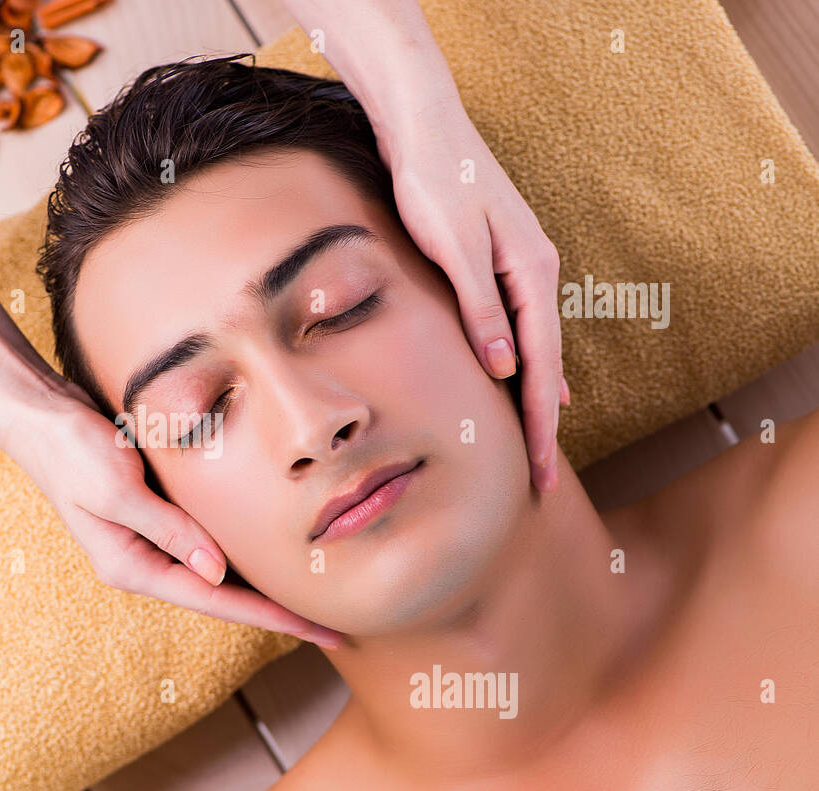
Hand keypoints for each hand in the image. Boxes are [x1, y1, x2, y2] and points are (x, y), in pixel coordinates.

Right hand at [13, 382, 344, 649]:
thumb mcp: (119, 490)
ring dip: (263, 585)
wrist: (40, 415)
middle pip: (223, 596)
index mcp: (133, 567)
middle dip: (276, 612)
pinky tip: (272, 551)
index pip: (215, 601)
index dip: (271, 617)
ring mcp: (151, 540)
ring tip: (314, 599)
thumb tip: (217, 572)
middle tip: (334, 629)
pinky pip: (209, 539)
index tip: (316, 632)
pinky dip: (243, 549)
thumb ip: (170, 530)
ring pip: (219, 571)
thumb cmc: (72, 450)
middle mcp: (145, 562)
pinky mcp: (157, 514)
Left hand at [378, 96, 566, 490]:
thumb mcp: (454, 249)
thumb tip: (503, 367)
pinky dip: (526, 362)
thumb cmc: (434, 183)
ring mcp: (523, 266)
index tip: (538, 470)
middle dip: (542, 425)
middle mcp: (536, 272)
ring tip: (537, 447)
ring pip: (535, 346)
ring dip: (536, 398)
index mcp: (531, 274)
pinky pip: (522, 326)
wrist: (426, 127)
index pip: (541, 365)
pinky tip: (526, 379)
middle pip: (546, 363)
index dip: (540, 423)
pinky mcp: (502, 260)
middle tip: (539, 480)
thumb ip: (480, 309)